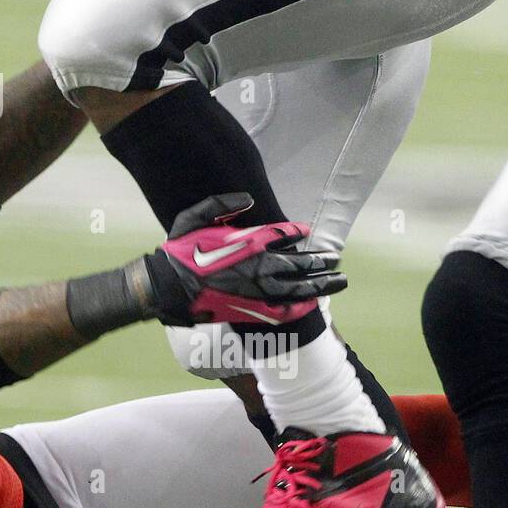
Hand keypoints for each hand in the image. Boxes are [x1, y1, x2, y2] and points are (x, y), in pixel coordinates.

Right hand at [150, 193, 345, 325]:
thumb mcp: (193, 217)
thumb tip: (250, 198)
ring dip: (322, 283)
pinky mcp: (251, 310)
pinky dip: (301, 306)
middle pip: (300, 262)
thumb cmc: (178, 251)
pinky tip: (314, 303)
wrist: (167, 287)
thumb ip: (221, 203)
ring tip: (340, 280)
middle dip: (320, 260)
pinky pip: (284, 310)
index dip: (298, 232)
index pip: (283, 234)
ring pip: (300, 287)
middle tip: (335, 258)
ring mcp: (258, 290)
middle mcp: (259, 265)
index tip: (308, 231)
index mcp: (247, 241)